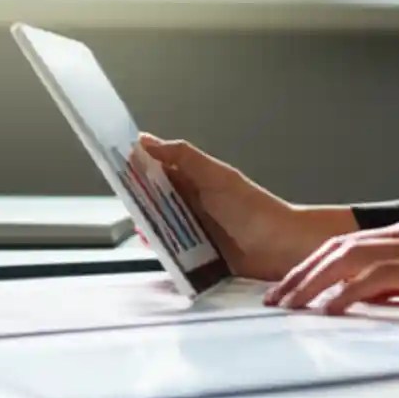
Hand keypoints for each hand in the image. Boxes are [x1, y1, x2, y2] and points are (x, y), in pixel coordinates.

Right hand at [138, 134, 356, 280]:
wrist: (283, 246)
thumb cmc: (254, 208)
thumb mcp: (216, 177)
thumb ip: (184, 157)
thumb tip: (146, 140)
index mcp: (197, 181)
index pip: (159, 171)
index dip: (138, 169)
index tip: (115, 168)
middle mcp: (195, 204)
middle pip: (156, 201)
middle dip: (139, 202)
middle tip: (126, 203)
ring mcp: (197, 231)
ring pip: (162, 227)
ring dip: (149, 228)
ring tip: (141, 228)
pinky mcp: (201, 257)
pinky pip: (174, 254)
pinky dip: (163, 251)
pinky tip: (156, 250)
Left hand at [264, 219, 398, 314]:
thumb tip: (371, 299)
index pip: (348, 245)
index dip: (314, 266)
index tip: (290, 288)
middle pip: (339, 248)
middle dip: (302, 274)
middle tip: (275, 299)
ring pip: (350, 258)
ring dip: (315, 283)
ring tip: (291, 305)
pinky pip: (378, 277)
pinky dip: (348, 292)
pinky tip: (331, 308)